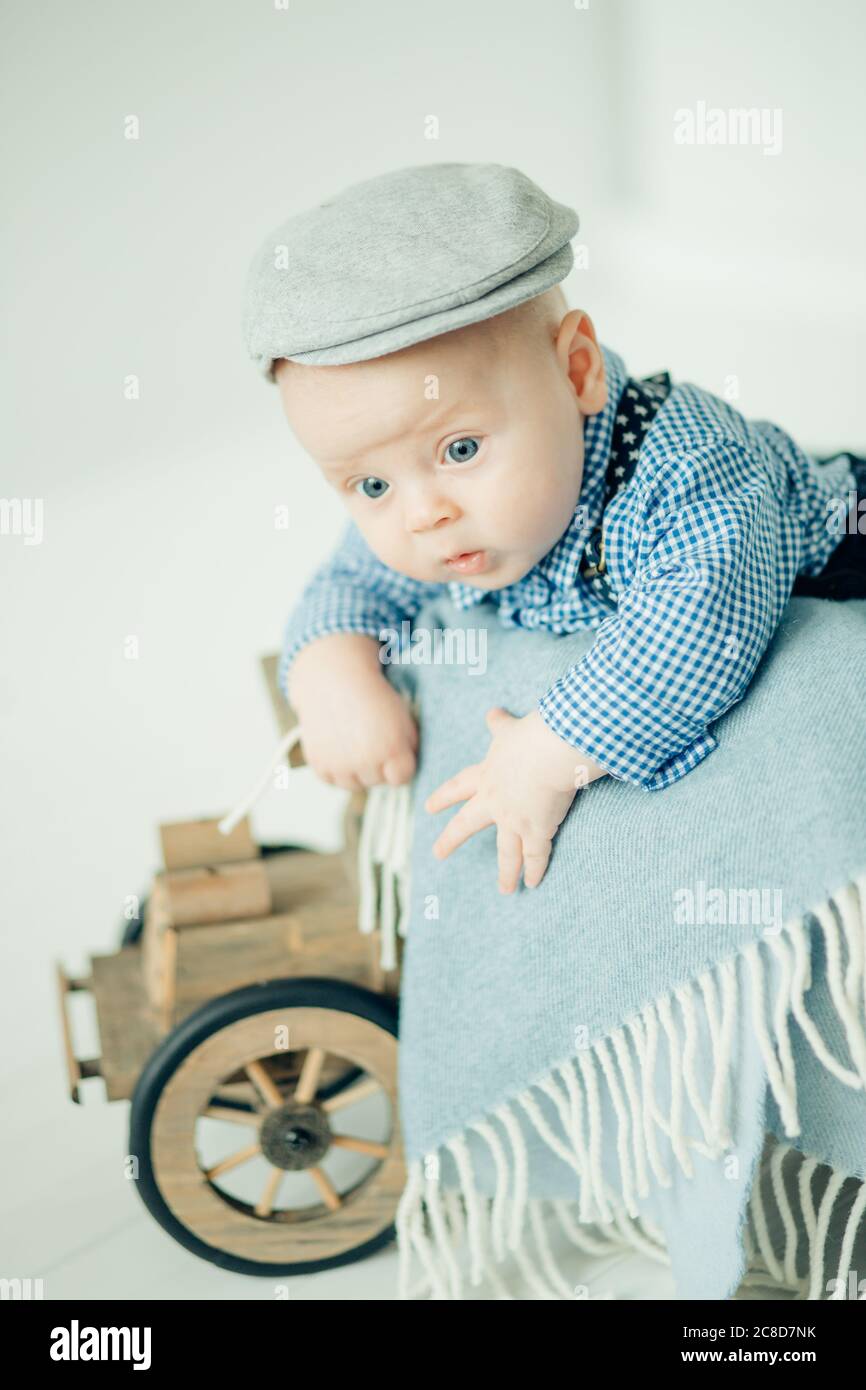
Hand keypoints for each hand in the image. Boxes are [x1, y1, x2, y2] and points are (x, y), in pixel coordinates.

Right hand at [289, 634, 417, 789]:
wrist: (333, 678)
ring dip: (357, 772)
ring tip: (355, 747)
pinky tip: (339, 749)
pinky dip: (335, 770)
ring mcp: (339, 764)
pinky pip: (331, 780)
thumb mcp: (403, 718)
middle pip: (378, 782)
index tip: (394, 752)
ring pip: (354, 785)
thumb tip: (406, 771)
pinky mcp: (318, 763)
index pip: (402, 777)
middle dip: (378, 766)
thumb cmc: (372, 696)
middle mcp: (365, 760)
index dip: (400, 765)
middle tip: (371, 741)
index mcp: (390, 748)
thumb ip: (409, 747)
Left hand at [425, 708, 605, 891]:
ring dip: (506, 872)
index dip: (444, 797)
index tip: (429, 807)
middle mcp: (495, 801)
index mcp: (487, 775)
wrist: (550, 750)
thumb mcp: (510, 728)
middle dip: (452, 839)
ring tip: (505, 890)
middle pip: (468, 824)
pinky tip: (533, 883)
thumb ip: (500, 724)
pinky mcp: (536, 831)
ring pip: (506, 852)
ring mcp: (514, 819)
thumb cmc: (531, 735)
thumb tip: (492, 712)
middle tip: (438, 853)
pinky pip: (535, 856)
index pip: (459, 787)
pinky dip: (535, 870)